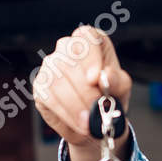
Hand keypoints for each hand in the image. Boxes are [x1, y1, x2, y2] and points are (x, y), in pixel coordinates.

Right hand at [32, 25, 132, 160]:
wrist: (96, 118)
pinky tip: (78, 124)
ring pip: (56, 81)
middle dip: (84, 91)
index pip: (86, 37)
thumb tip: (106, 76)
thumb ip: (117, 80)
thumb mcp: (121, 88)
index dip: (90, 57)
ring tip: (89, 123)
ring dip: (74, 105)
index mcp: (90, 41)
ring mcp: (50, 65)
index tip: (95, 79)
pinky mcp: (40, 86)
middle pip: (69, 62)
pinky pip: (48, 98)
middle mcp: (67, 48)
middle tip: (96, 112)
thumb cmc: (110, 95)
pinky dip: (65, 113)